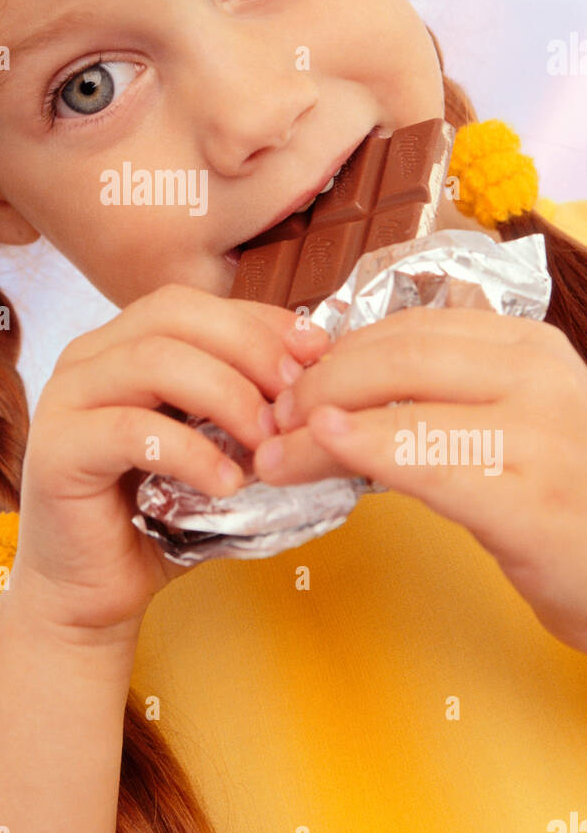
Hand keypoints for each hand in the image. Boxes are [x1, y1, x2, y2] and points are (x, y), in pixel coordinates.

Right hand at [8, 284, 329, 635]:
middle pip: (173, 314)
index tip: (316, 353)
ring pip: (153, 361)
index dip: (257, 319)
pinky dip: (192, 452)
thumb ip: (245, 403)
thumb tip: (320, 371)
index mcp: (120, 344)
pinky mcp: (55, 450)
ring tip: (267, 446)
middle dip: (249, 349)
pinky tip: (229, 484)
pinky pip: (131, 431)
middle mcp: (85, 357)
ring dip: (226, 396)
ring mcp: (63, 398)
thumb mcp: (213, 446)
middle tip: (295, 400)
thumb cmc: (157, 519)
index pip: (192, 302)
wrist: (91, 595)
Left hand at [252, 307, 586, 653]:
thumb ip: (434, 395)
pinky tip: (328, 447)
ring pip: (405, 407)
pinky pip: (431, 464)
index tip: (292, 378)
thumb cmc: (555, 500)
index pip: (411, 330)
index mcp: (529, 347)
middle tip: (277, 418)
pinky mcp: (533, 502)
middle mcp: (540, 377)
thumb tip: (325, 378)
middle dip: (321, 383)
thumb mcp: (503, 425)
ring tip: (278, 452)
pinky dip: (369, 450)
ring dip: (323, 428)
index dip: (338, 351)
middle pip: (400, 358)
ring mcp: (543, 436)